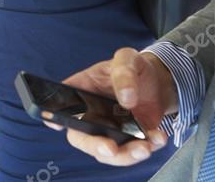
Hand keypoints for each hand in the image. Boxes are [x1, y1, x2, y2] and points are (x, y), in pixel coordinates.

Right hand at [55, 49, 173, 165]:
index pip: (61, 106)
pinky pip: (132, 152)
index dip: (54, 117)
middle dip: (96, 147)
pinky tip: (157, 138)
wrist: (159, 81)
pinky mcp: (129, 140)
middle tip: (111, 148)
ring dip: (126, 155)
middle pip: (82, 138)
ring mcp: (109, 131)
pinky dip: (146, 149)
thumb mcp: (128, 59)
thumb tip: (126, 99)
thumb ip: (124, 73)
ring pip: (108, 153)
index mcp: (82, 93)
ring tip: (145, 146)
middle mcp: (91, 116)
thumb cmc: (134, 68)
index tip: (57, 124)